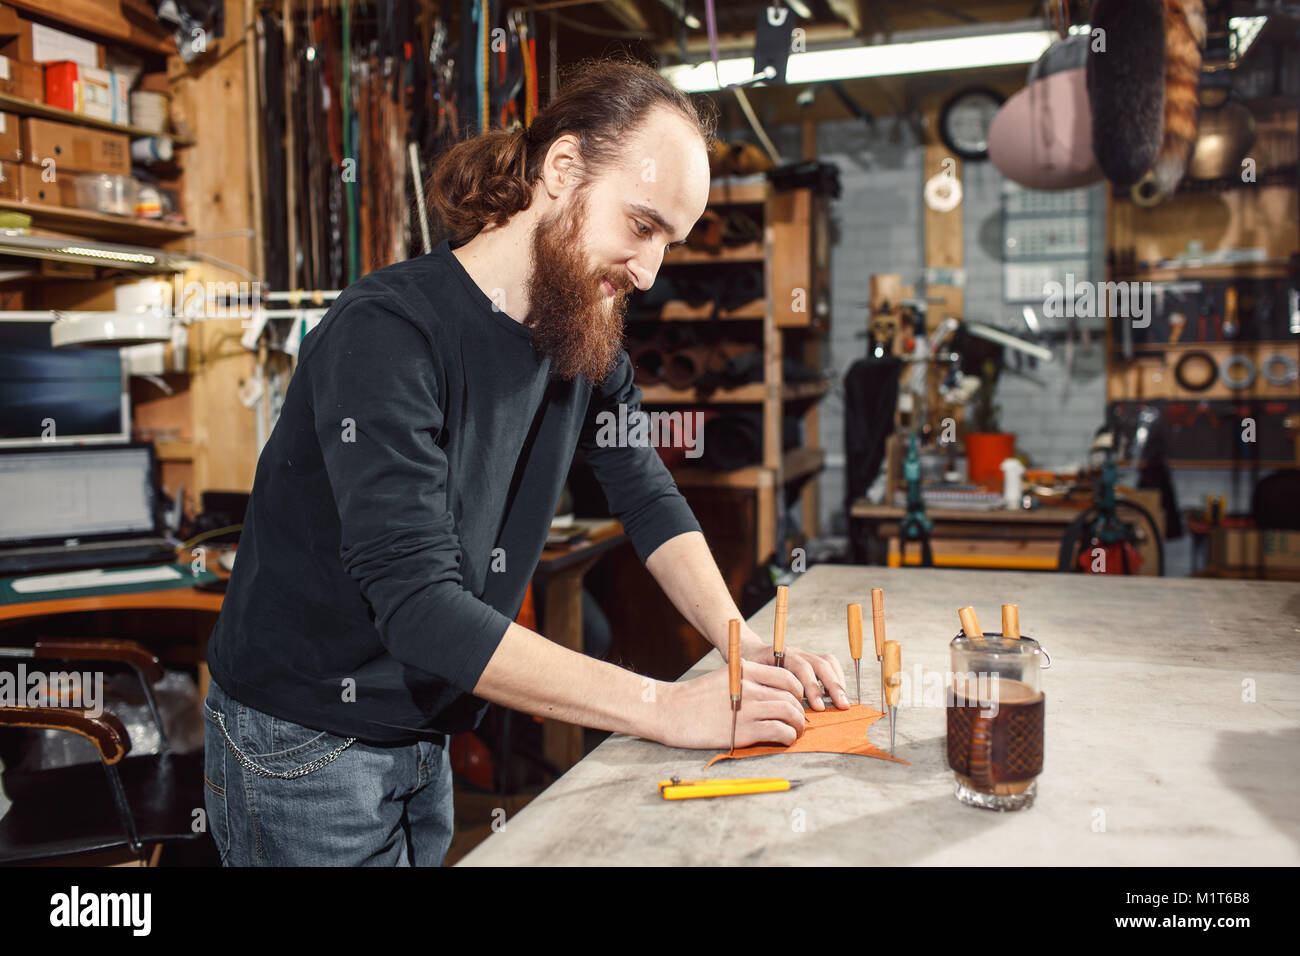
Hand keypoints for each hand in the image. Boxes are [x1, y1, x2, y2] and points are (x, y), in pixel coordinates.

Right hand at [655, 660, 805, 749]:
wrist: (671, 712)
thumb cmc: (695, 698)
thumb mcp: (723, 676)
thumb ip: (747, 679)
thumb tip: (773, 691)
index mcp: (746, 670)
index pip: (787, 676)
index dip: (798, 690)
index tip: (797, 700)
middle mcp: (750, 686)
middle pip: (791, 696)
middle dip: (800, 710)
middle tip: (798, 719)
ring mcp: (749, 708)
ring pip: (790, 713)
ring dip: (798, 724)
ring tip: (795, 731)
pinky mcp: (745, 731)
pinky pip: (780, 731)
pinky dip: (788, 736)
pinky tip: (785, 739)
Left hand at [744, 642, 849, 711]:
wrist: (750, 653)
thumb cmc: (748, 669)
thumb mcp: (749, 675)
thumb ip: (762, 685)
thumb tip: (776, 705)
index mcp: (780, 655)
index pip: (801, 667)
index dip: (812, 686)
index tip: (818, 707)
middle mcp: (796, 653)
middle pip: (819, 664)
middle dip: (832, 685)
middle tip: (840, 706)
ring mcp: (805, 656)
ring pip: (827, 662)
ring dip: (837, 681)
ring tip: (843, 702)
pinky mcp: (811, 661)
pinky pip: (830, 664)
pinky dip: (838, 678)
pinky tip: (839, 694)